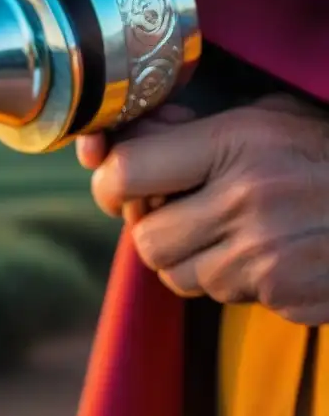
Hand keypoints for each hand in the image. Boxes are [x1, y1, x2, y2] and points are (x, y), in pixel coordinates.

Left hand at [76, 95, 328, 324]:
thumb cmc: (327, 152)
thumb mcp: (265, 117)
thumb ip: (190, 126)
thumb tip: (120, 137)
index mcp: (235, 143)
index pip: (126, 173)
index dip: (109, 182)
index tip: (116, 184)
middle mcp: (246, 200)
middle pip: (145, 239)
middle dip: (153, 228)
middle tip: (177, 212)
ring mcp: (267, 256)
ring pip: (178, 277)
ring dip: (190, 260)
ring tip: (227, 233)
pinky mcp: (287, 297)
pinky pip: (226, 298)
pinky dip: (234, 282)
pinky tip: (267, 254)